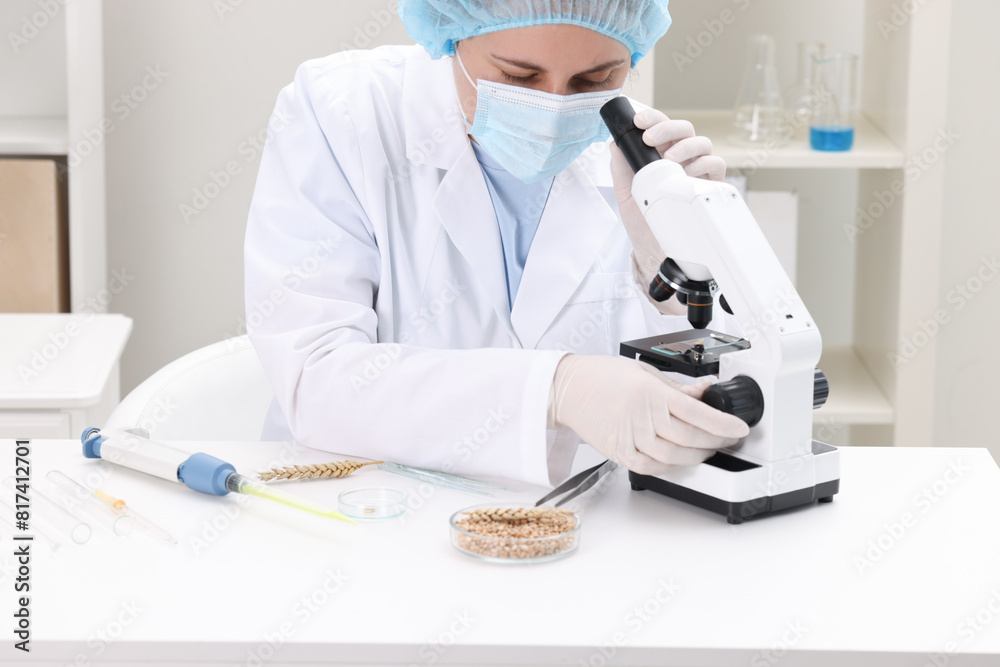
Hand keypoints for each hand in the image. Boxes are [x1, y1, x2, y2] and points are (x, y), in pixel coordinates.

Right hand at [549, 355, 749, 475]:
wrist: (568, 390)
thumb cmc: (602, 376)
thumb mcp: (645, 372)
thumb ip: (678, 387)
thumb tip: (705, 392)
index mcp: (651, 393)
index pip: (697, 413)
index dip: (724, 424)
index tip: (740, 428)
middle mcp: (642, 417)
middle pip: (691, 438)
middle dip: (717, 441)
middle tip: (729, 438)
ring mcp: (631, 438)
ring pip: (675, 456)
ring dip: (698, 455)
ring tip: (708, 448)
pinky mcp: (620, 453)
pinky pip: (652, 467)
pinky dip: (671, 466)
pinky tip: (680, 459)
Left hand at [610, 109, 725, 315]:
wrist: (654, 249)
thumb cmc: (642, 220)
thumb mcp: (625, 192)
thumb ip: (620, 167)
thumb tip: (614, 143)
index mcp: (660, 153)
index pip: (660, 127)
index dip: (652, 118)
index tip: (638, 122)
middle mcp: (681, 158)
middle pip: (683, 129)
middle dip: (667, 127)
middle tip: (650, 139)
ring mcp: (697, 170)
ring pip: (702, 142)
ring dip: (685, 146)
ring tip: (668, 160)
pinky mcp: (710, 185)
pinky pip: (716, 164)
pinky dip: (704, 164)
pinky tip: (688, 173)